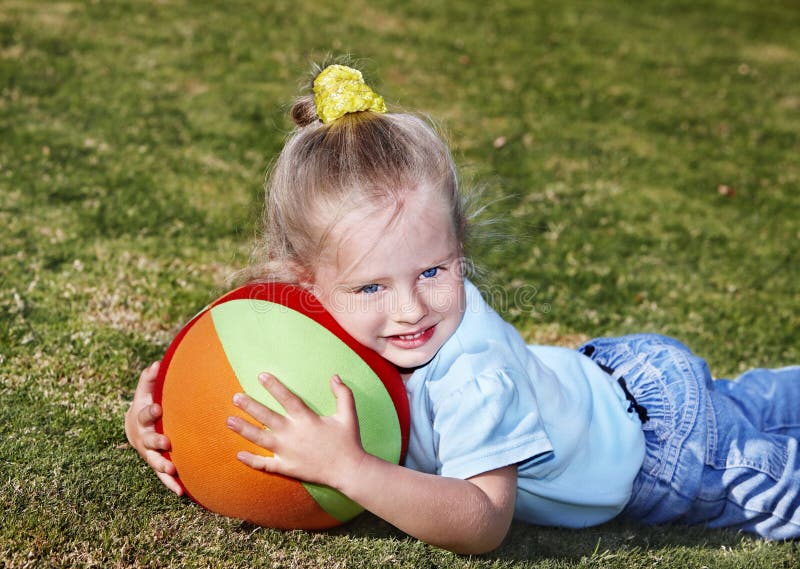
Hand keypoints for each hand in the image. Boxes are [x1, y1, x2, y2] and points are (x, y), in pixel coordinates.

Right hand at [124, 361, 183, 494]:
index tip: (157, 407)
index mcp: (142, 418)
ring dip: (163, 466)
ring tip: (171, 470)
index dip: (150, 411)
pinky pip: (164, 477)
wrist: (135, 429)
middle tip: (166, 442)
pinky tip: (181, 492)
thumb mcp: (146, 391)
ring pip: (155, 461)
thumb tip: (157, 363)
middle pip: (149, 441)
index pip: (145, 413)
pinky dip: (171, 484)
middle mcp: (145, 438)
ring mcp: (151, 453)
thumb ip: (150, 379)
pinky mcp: (158, 465)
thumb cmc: (147, 405)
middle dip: (157, 441)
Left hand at [226, 372, 365, 489]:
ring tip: (229, 421)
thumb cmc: (349, 441)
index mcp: (307, 419)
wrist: (349, 470)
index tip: (261, 376)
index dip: (274, 386)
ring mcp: (287, 452)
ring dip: (244, 429)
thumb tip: (335, 376)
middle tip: (235, 397)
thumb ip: (343, 394)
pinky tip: (239, 454)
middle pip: (267, 417)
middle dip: (250, 406)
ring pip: (260, 439)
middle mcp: (293, 434)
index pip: (287, 398)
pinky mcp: (287, 467)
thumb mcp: (348, 415)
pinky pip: (265, 464)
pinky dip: (251, 460)